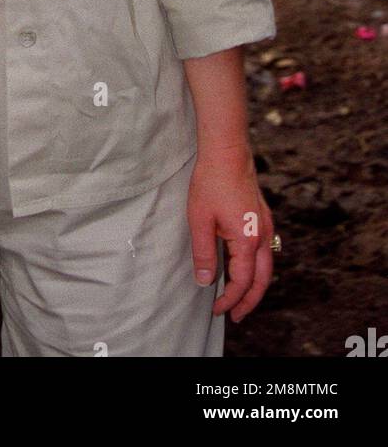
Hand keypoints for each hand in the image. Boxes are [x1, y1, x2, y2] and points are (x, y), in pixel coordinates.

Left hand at [187, 144, 274, 322]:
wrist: (227, 152)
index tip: (217, 310)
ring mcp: (266, 225)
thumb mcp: (200, 220)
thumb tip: (205, 281)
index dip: (230, 300)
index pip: (242, 282)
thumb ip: (203, 253)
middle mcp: (262, 235)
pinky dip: (257, 268)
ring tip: (240, 298)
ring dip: (255, 286)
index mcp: (247, 239)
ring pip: (267, 266)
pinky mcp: (263, 217)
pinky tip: (244, 268)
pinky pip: (265, 251)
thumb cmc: (211, 182)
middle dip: (249, 301)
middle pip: (262, 280)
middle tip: (235, 316)